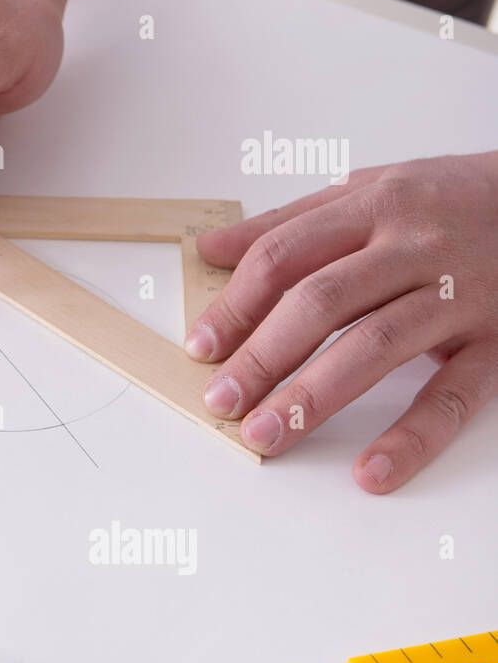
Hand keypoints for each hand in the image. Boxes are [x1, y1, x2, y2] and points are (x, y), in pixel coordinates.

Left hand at [185, 150, 497, 492]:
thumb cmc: (450, 200)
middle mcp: (414, 248)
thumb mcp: (370, 190)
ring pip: (376, 347)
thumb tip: (210, 249)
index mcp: (374, 206)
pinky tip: (371, 472)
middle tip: (221, 401)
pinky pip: (452, 396)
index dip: (236, 306)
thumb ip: (289, 222)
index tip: (202, 348)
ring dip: (312, 397)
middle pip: (322, 302)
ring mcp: (459, 296)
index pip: (285, 257)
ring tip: (265, 435)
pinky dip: (412, 437)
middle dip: (262, 357)